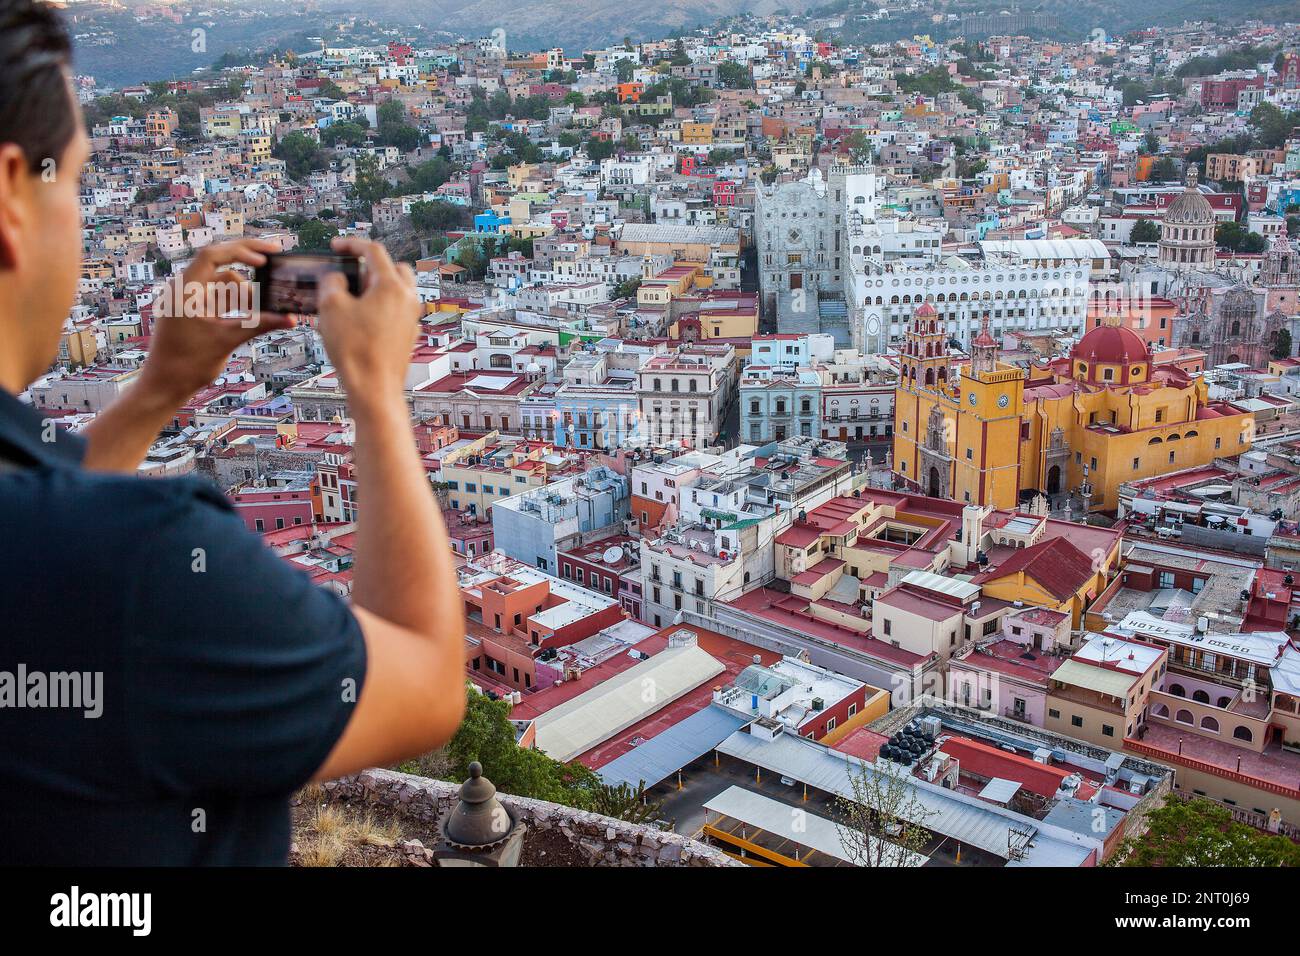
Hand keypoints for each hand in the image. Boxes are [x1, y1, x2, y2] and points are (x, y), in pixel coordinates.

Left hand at [139, 239, 293, 401]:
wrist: (164, 385)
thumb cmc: (187, 364)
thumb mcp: (227, 339)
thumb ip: (259, 324)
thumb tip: (289, 319)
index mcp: (185, 289)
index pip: (213, 255)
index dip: (241, 251)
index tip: (265, 258)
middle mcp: (184, 289)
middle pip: (219, 263)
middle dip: (247, 261)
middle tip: (273, 256)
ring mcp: (188, 300)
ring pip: (221, 282)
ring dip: (245, 289)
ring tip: (267, 302)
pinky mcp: (193, 311)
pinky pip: (218, 297)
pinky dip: (236, 301)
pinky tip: (255, 310)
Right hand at [316, 237, 419, 402]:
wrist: (374, 390)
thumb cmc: (354, 350)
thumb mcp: (330, 307)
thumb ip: (331, 282)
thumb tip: (337, 278)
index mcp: (392, 286)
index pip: (373, 251)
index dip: (352, 244)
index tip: (337, 246)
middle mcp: (408, 299)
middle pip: (393, 268)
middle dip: (370, 266)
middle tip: (350, 276)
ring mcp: (412, 318)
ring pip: (398, 289)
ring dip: (377, 286)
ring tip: (353, 300)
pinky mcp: (409, 335)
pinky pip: (397, 310)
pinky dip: (381, 306)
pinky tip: (362, 320)